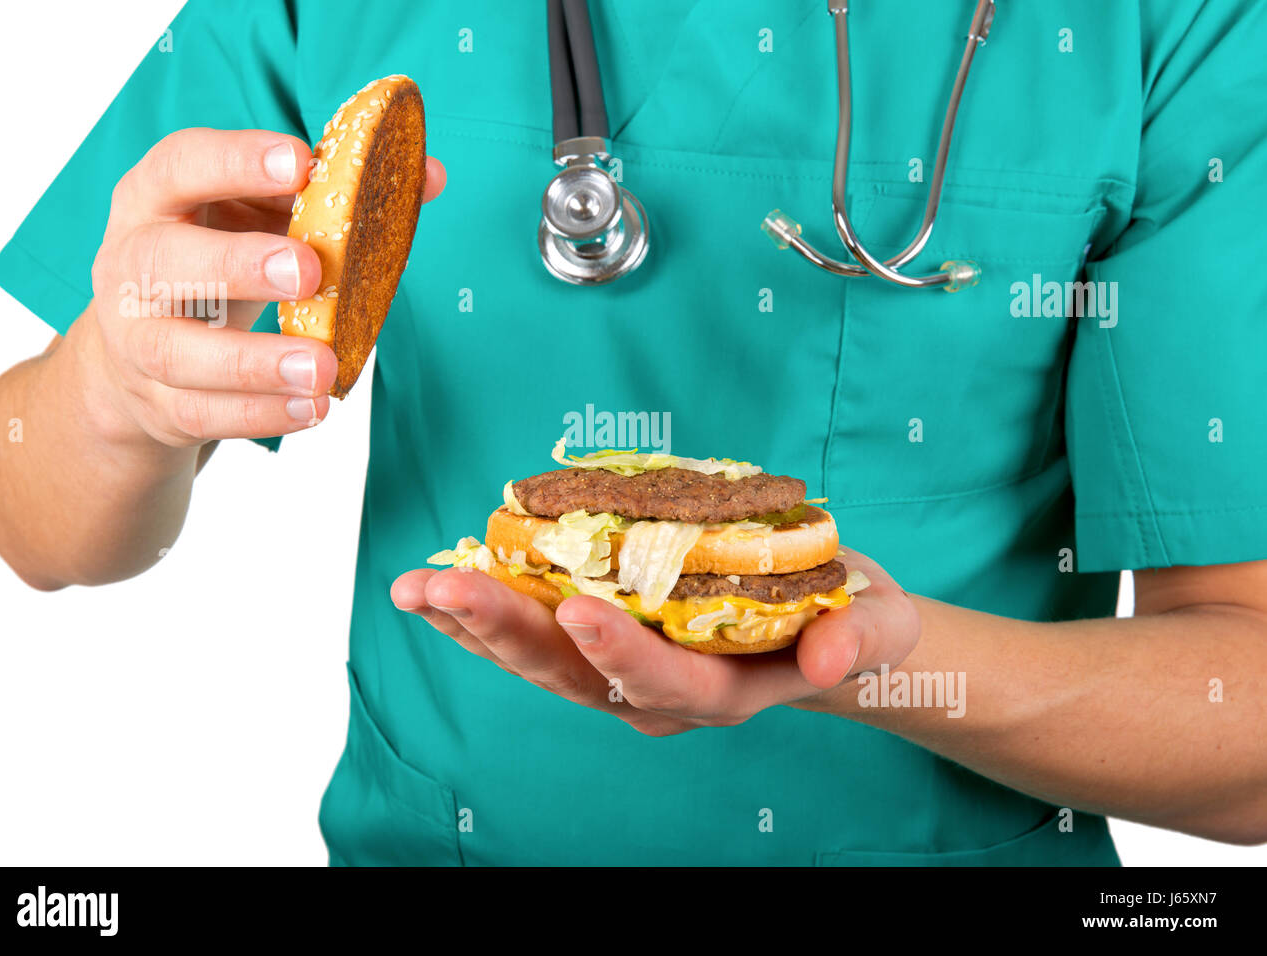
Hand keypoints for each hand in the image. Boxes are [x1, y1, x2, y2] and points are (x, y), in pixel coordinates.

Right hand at [81, 127, 445, 447]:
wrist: (137, 352)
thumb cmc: (216, 261)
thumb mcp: (258, 219)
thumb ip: (330, 196)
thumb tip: (428, 178)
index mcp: (155, 199)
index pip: (179, 165)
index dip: (235, 161)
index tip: (300, 163)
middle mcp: (130, 266)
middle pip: (163, 262)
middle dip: (236, 265)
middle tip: (307, 271)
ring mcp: (135, 340)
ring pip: (179, 352)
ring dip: (255, 362)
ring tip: (323, 367)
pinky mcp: (156, 403)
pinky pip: (202, 413)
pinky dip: (260, 414)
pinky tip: (312, 409)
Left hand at [390, 547, 919, 735]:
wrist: (817, 624)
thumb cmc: (846, 616)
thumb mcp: (875, 623)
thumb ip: (857, 638)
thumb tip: (833, 658)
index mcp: (723, 691)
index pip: (667, 683)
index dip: (623, 652)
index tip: (578, 609)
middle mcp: (657, 694)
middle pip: (578, 674)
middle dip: (509, 632)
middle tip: (448, 589)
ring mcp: (620, 674)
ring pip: (541, 660)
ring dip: (475, 624)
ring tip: (418, 588)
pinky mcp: (598, 645)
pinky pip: (534, 637)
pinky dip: (483, 614)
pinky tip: (437, 589)